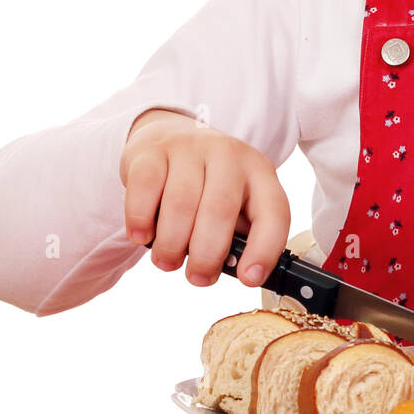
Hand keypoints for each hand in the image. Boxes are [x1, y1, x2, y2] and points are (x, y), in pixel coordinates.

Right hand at [119, 109, 290, 289]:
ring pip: (181, 203)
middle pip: (220, 210)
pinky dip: (141, 221)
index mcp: (259, 171)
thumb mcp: (237, 201)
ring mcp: (189, 148)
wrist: (170, 135)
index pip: (273, 211)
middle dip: (206, 255)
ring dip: (172, 244)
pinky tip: (143, 237)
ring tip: (168, 261)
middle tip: (197, 277)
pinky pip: (145, 189)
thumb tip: (241, 273)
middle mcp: (228, 154)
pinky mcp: (152, 151)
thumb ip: (241, 233)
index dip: (264, 248)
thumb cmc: (208, 183)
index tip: (249, 278)